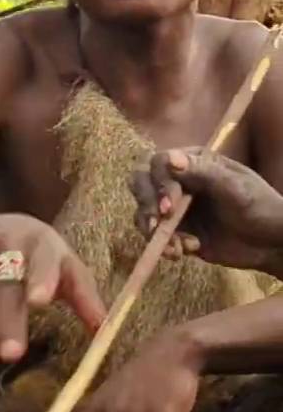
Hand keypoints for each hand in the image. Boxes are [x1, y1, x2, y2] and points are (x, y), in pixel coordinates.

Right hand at [0, 213, 105, 366]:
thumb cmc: (41, 256)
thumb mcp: (66, 268)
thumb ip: (84, 297)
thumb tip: (106, 331)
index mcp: (42, 242)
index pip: (44, 260)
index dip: (41, 278)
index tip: (39, 302)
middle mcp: (8, 240)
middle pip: (7, 283)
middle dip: (7, 320)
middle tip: (10, 355)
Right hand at [130, 149, 282, 271]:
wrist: (271, 244)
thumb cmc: (259, 207)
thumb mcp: (235, 187)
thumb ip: (203, 172)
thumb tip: (169, 158)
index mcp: (194, 162)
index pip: (159, 164)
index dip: (159, 184)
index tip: (170, 206)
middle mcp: (180, 182)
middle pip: (142, 184)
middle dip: (147, 205)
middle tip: (157, 225)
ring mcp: (176, 208)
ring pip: (144, 213)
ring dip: (154, 231)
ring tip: (177, 248)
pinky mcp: (177, 232)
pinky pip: (156, 237)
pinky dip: (166, 246)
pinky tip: (185, 252)